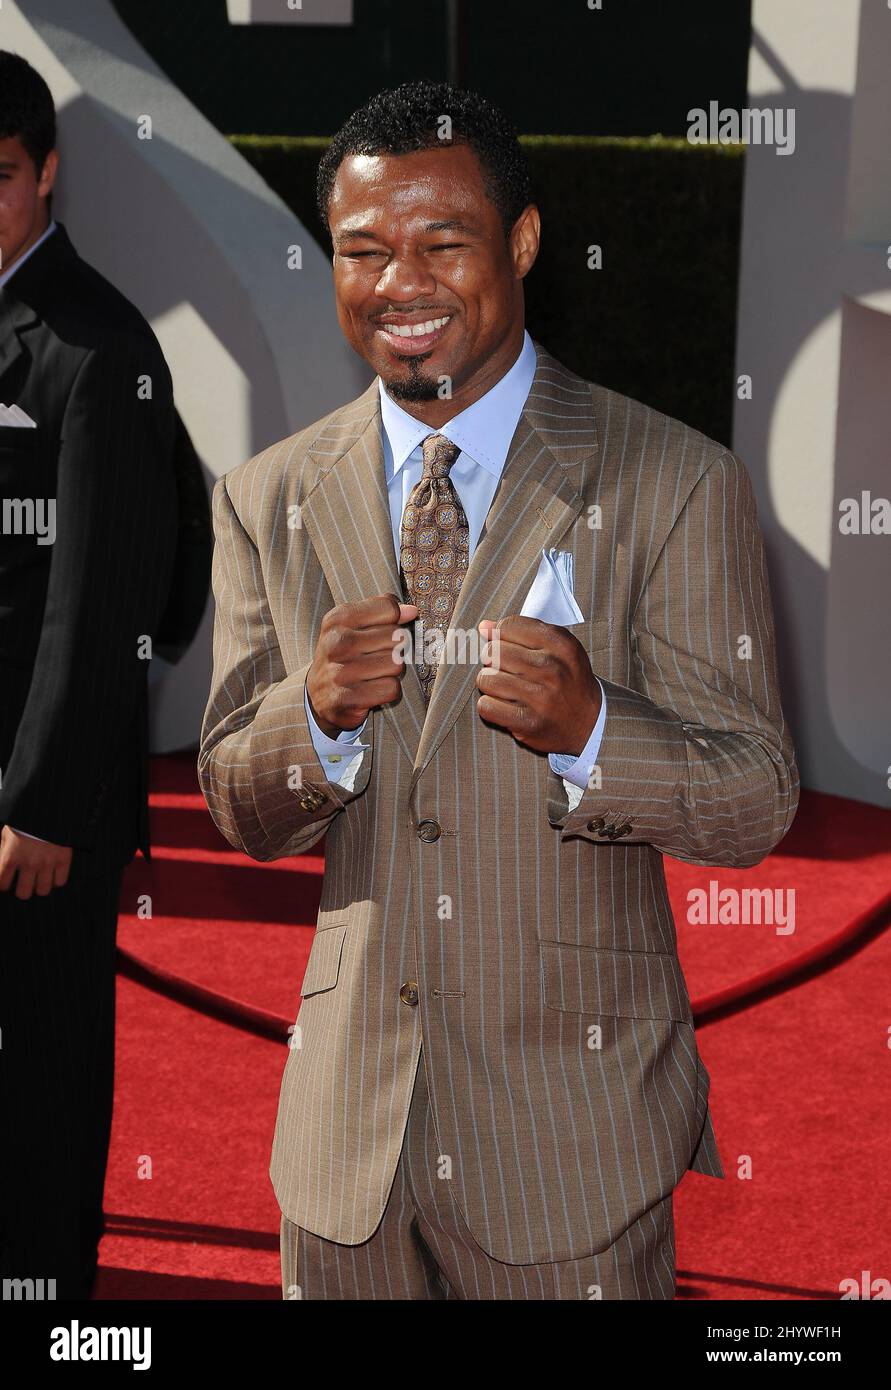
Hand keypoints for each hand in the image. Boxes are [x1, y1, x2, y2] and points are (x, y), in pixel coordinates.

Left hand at [0, 826, 72, 898]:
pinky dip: (56, 880)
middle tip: (24, 883)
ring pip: (43, 890)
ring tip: (39, 879)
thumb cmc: (24, 820)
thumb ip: (2, 850)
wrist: (48, 806)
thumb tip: (0, 863)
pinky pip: (60, 882)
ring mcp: (47, 862)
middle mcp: (29, 863)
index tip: (6, 881)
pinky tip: (52, 873)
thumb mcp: (6, 833)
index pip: (2, 883)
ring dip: (39, 886)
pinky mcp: (63, 859)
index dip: (3, 884)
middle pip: (24, 893)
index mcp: (11, 856)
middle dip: (22, 889)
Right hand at [306, 593, 418, 736]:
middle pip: (397, 637)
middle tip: (376, 658)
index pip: (389, 609)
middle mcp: (336, 643)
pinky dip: (387, 692)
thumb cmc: (343, 656)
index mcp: (337, 619)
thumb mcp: (353, 626)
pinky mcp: (347, 699)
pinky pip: (391, 689)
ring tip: (373, 674)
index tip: (382, 632)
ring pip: (396, 664)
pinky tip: (372, 690)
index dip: (395, 621)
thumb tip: (411, 611)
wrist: (317, 696)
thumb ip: (382, 612)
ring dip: (391, 672)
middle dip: (394, 650)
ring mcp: (339, 672)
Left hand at [475, 615, 601, 755]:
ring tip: (504, 688)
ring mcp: (540, 697)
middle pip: (493, 652)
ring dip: (489, 683)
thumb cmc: (568, 679)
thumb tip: (484, 626)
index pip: (509, 626)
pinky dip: (489, 706)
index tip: (508, 646)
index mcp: (560, 644)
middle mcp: (551, 669)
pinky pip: (486, 706)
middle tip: (505, 669)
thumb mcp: (557, 648)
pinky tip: (503, 705)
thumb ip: (522, 632)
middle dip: (492, 660)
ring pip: (486, 679)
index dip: (501, 636)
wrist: (591, 721)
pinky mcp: (529, 722)